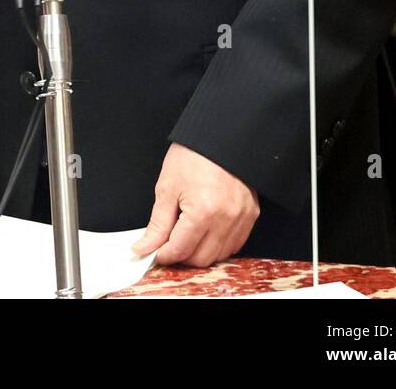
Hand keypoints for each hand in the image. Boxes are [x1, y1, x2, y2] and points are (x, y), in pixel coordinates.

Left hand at [131, 143, 259, 266]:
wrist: (218, 135)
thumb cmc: (193, 155)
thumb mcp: (167, 188)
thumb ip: (157, 224)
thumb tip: (144, 248)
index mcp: (203, 211)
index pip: (180, 250)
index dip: (163, 253)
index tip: (155, 250)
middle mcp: (226, 219)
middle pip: (200, 259)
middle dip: (181, 254)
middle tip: (169, 240)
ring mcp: (242, 218)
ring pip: (218, 256)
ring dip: (200, 251)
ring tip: (188, 231)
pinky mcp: (251, 215)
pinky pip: (234, 244)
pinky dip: (219, 244)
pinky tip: (207, 230)